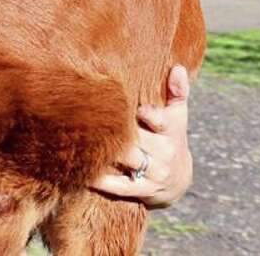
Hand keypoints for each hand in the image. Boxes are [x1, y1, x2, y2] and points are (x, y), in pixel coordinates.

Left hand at [90, 65, 192, 207]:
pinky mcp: (143, 191)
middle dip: (116, 131)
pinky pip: (120, 186)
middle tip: (87, 118)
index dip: (144, 113)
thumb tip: (178, 68)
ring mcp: (154, 174)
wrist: (178, 180)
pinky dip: (103, 181)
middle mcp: (164, 152)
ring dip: (106, 153)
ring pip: (128, 161)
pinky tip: (85, 173)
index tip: (128, 105)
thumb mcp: (178, 116)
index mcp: (170, 131)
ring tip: (81, 141)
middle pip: (137, 139)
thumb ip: (177, 92)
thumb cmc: (171, 137)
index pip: (157, 119)